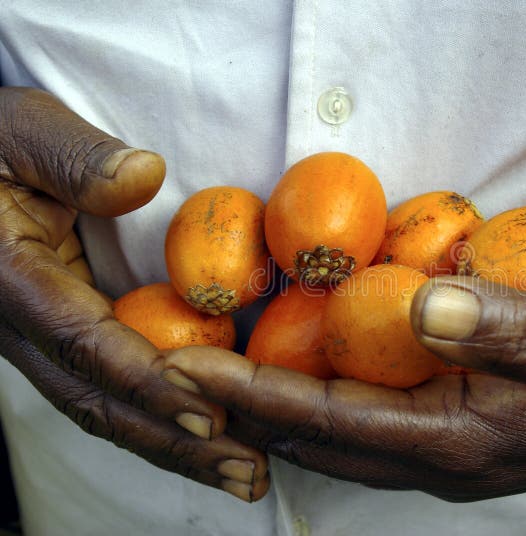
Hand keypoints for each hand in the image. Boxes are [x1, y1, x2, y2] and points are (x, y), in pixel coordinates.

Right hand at [0, 87, 267, 501]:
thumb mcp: (22, 129)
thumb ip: (76, 157)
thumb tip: (145, 178)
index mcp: (8, 277)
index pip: (84, 343)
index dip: (148, 383)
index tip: (212, 415)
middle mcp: (16, 325)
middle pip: (98, 401)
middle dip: (174, 444)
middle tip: (248, 474)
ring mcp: (31, 339)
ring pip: (100, 408)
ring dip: (172, 448)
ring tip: (242, 476)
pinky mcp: (53, 337)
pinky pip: (102, 391)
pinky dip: (154, 420)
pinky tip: (205, 438)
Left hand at [161, 275, 525, 501]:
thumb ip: (510, 324)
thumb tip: (423, 305)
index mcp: (465, 440)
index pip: (335, 422)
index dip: (256, 395)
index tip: (185, 369)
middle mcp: (444, 457)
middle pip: (321, 442)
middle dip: (244, 411)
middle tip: (172, 376)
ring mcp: (448, 450)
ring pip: (339, 438)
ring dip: (273, 409)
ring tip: (212, 377)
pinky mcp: (457, 429)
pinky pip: (369, 420)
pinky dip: (320, 400)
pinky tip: (297, 370)